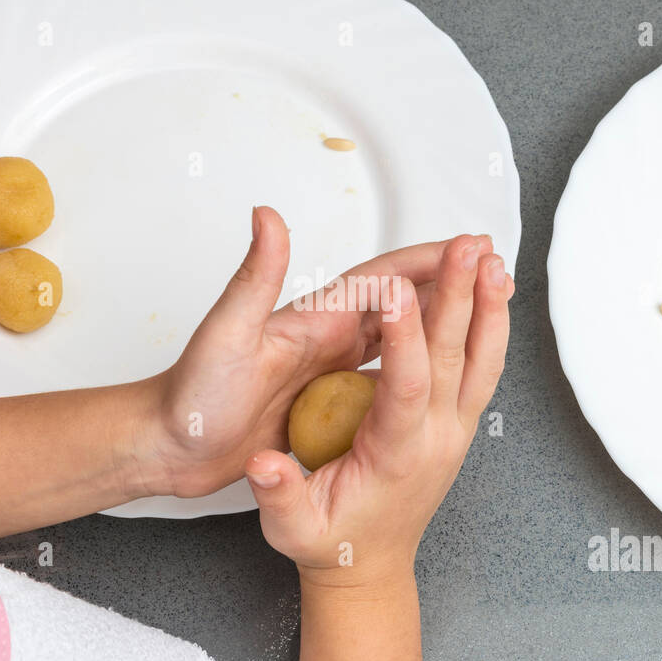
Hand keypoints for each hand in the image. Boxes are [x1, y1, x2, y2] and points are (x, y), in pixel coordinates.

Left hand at [140, 206, 471, 498]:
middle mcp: (323, 339)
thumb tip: (266, 214)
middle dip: (448, 286)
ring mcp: (325, 372)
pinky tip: (432, 381)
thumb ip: (253, 277)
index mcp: (312, 320)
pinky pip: (379, 386)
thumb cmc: (190, 396)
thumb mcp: (225, 335)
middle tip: (495, 271)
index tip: (474, 247)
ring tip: (478, 318)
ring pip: (394, 343)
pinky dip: (410, 375)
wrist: (166, 446)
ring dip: (435, 327)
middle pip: (399, 306)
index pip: (383, 281)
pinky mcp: (321, 407)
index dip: (430, 262)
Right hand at [241, 234, 513, 588]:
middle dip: (458, 296)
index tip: (398, 290)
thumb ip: (279, 496)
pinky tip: (492, 292)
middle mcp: (436, 438)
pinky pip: (484, 367)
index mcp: (397, 455)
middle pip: (454, 357)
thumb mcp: (292, 530)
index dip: (403, 337)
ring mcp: (455, 430)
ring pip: (482, 358)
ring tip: (491, 256)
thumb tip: (263, 466)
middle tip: (464, 247)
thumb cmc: (331, 543)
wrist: (369, 569)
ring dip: (488, 305)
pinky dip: (491, 325)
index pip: (407, 386)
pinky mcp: (458, 423)